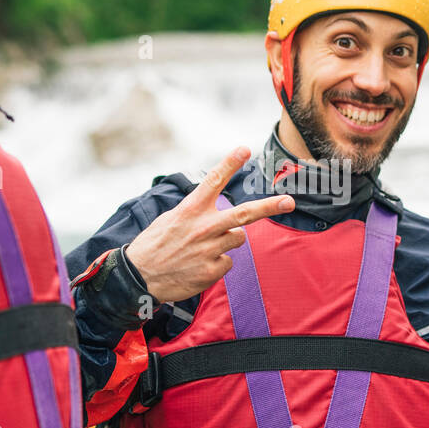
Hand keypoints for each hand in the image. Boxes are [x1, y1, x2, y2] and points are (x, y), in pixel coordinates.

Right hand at [126, 147, 294, 303]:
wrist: (139, 278)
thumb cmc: (155, 245)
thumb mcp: (171, 219)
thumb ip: (197, 212)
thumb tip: (219, 209)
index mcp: (190, 210)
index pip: (213, 181)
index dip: (230, 163)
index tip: (245, 149)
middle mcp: (203, 227)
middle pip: (244, 214)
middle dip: (269, 207)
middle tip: (289, 202)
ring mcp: (209, 250)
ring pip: (237, 238)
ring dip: (227, 241)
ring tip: (202, 248)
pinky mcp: (211, 271)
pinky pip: (228, 262)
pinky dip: (217, 262)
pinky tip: (198, 265)